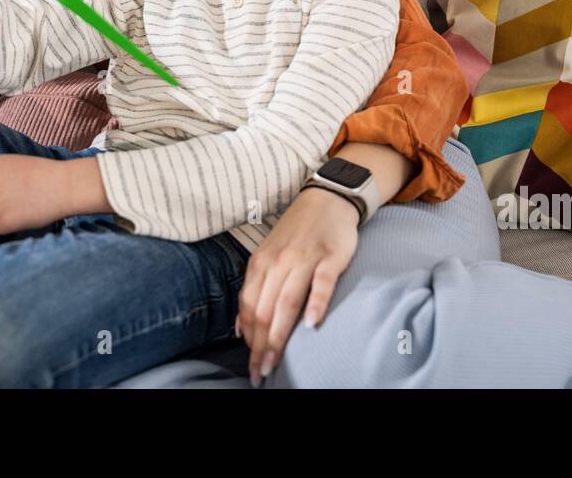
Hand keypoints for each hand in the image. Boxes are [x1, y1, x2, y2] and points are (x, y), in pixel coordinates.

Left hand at [236, 186, 359, 386]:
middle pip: (264, 310)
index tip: (252, 364)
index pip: (249, 308)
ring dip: (280, 336)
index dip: (248, 340)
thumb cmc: (297, 234)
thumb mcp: (269, 256)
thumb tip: (241, 328)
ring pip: (287, 301)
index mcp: (260, 264)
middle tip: (261, 372)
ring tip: (276, 362)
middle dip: (260, 346)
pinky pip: (321, 283)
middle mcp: (278, 262)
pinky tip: (312, 325)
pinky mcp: (330, 256)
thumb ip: (256, 289)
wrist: (327, 199)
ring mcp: (304, 259)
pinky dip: (315, 304)